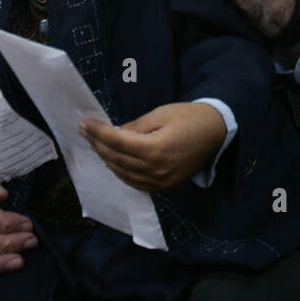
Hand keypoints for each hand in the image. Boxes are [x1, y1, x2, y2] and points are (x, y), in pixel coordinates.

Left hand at [80, 103, 226, 190]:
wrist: (215, 133)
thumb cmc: (189, 117)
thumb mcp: (160, 114)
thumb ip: (135, 126)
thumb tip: (113, 133)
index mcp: (156, 149)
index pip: (118, 142)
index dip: (98, 133)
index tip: (84, 124)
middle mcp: (156, 170)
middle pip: (117, 159)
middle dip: (98, 145)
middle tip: (85, 132)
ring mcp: (160, 182)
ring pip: (123, 173)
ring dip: (106, 159)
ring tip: (96, 144)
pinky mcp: (164, 187)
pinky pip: (135, 182)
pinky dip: (121, 171)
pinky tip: (113, 160)